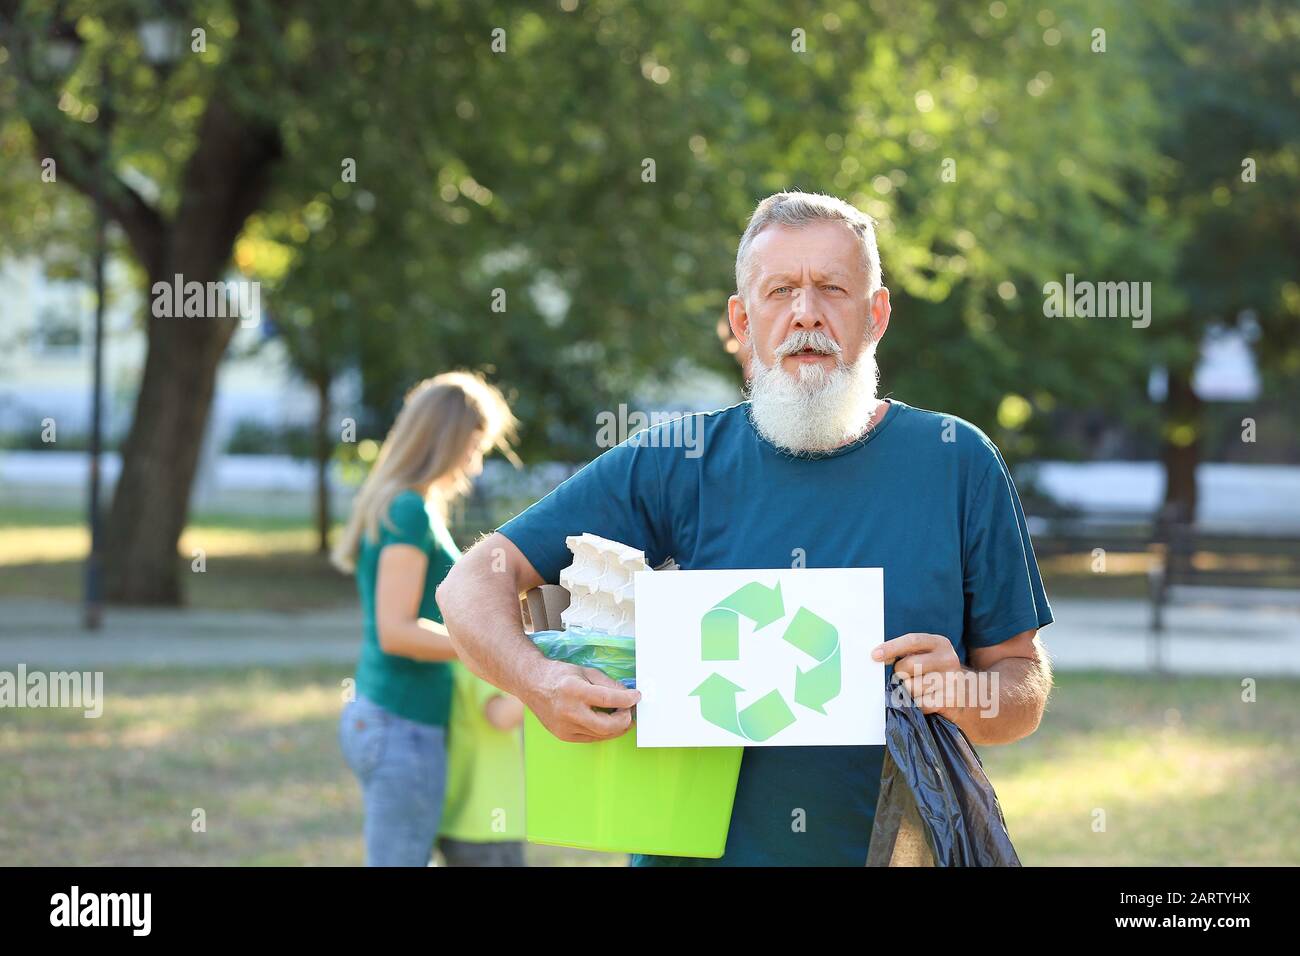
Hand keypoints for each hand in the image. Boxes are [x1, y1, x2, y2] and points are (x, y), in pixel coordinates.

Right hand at [525, 660, 640, 742]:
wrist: (532, 684)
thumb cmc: (559, 675)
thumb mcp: (585, 672)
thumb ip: (608, 683)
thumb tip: (627, 695)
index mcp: (574, 690)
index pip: (607, 699)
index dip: (626, 699)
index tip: (637, 697)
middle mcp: (568, 712)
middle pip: (606, 725)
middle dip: (624, 720)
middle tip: (630, 711)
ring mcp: (565, 727)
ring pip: (601, 735)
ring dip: (616, 727)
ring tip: (622, 716)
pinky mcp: (564, 736)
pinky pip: (591, 738)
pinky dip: (603, 732)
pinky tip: (608, 722)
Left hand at [872, 632, 966, 718]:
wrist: (969, 695)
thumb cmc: (937, 673)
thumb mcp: (928, 656)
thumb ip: (907, 653)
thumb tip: (878, 656)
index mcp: (940, 643)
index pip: (912, 640)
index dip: (891, 647)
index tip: (874, 655)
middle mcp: (948, 659)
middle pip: (907, 665)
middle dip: (899, 674)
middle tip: (906, 677)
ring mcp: (951, 680)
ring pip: (911, 687)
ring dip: (909, 692)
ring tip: (922, 690)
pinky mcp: (949, 700)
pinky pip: (919, 704)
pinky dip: (918, 705)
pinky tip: (929, 700)